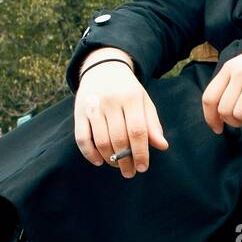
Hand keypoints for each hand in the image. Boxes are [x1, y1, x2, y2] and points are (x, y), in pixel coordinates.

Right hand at [73, 58, 168, 178]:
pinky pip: (82, 138)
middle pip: (118, 138)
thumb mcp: (144, 102)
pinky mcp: (79, 112)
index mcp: (131, 98)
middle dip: (125, 160)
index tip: (143, 167)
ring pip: (100, 141)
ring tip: (118, 166)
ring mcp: (93, 107)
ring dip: (110, 159)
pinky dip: (89, 153)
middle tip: (130, 172)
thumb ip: (152, 124)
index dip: (140, 152)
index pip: (137, 131)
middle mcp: (111, 102)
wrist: (103, 68)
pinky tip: (99, 161)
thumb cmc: (128, 90)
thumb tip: (163, 146)